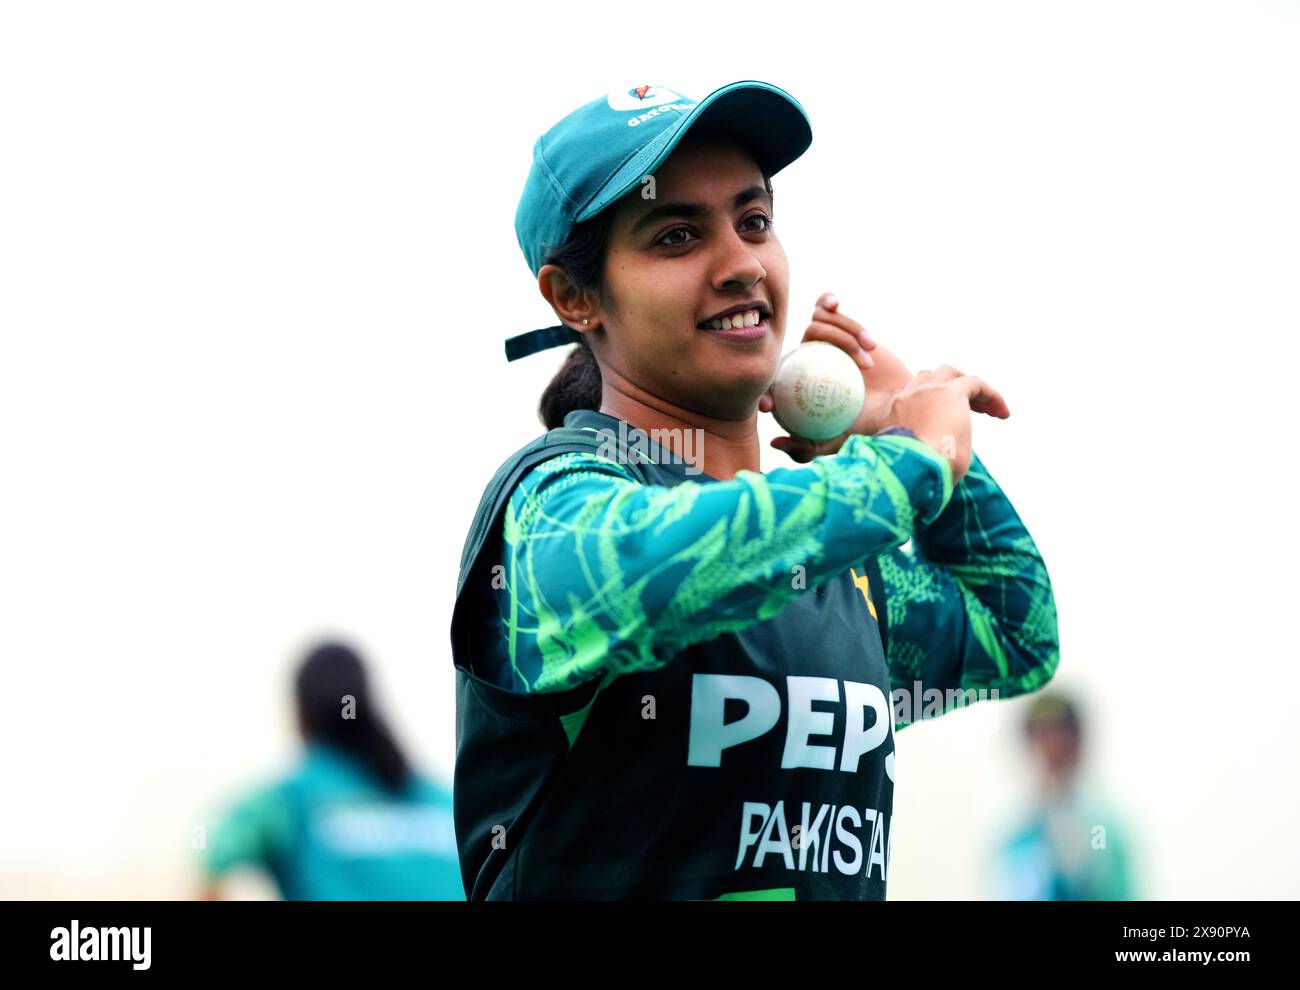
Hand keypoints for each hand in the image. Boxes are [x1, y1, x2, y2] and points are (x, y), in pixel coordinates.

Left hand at [760, 292, 914, 461]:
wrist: (898, 403)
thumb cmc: (867, 426)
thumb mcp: (835, 443)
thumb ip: (805, 449)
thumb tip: (773, 443)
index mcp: (797, 388)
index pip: (773, 381)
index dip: (765, 384)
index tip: (781, 394)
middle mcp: (805, 362)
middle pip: (798, 345)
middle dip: (826, 347)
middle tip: (860, 366)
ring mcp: (822, 342)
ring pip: (817, 326)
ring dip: (845, 338)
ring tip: (868, 361)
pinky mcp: (838, 325)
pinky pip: (827, 309)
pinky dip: (828, 303)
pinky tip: (834, 303)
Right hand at [878, 365, 1010, 483]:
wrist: (910, 469)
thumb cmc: (913, 475)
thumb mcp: (912, 461)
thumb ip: (922, 450)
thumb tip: (945, 458)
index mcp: (891, 415)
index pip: (911, 398)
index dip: (931, 405)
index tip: (948, 423)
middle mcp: (905, 398)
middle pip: (928, 378)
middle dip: (948, 388)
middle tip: (969, 409)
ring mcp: (926, 391)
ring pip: (950, 375)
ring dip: (969, 388)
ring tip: (990, 410)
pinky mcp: (950, 392)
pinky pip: (974, 383)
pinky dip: (990, 395)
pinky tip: (1002, 414)